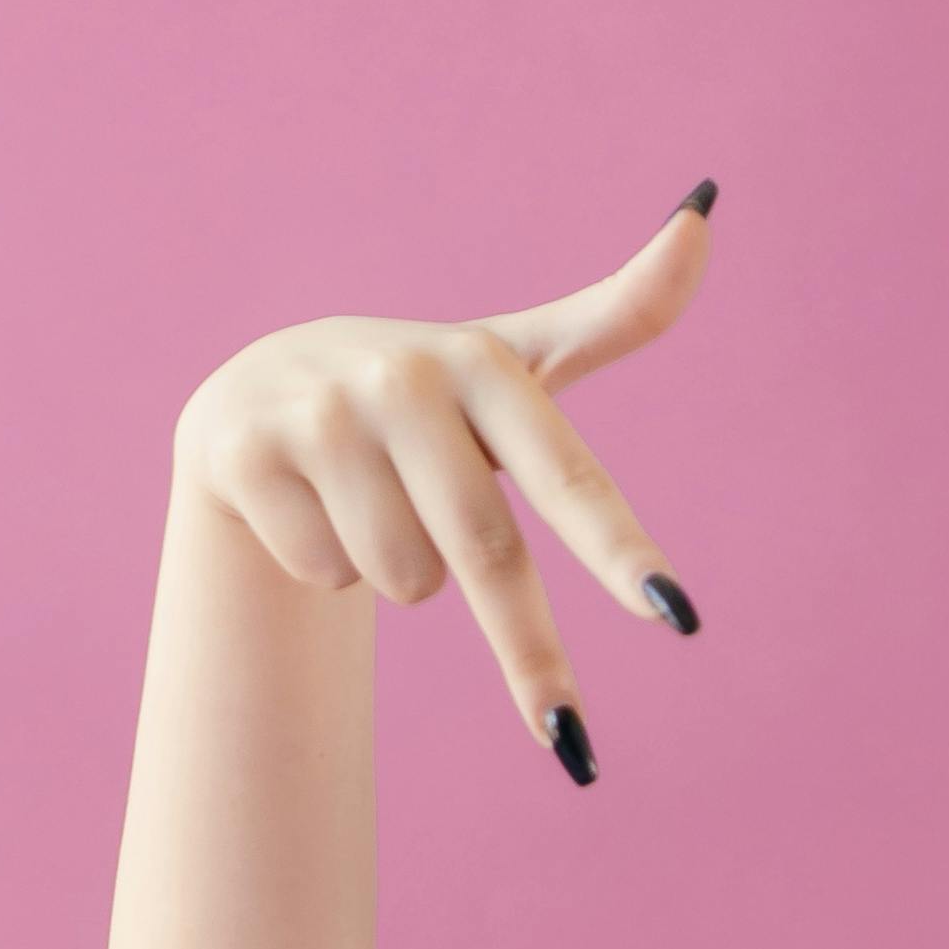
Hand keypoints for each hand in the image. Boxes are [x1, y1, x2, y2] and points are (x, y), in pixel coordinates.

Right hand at [174, 194, 716, 769]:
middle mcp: (400, 375)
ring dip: (394, 576)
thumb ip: (614, 315)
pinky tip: (306, 507)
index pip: (567, 479)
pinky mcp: (244, 448)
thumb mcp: (511, 365)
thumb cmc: (419, 407)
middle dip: (530, 659)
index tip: (679, 618)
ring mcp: (318, 410)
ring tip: (369, 510)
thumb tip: (703, 211)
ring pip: (401, 579)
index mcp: (483, 363)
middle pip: (485, 556)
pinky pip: (324, 572)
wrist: (257, 399)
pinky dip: (323, 566)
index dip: (623, 551)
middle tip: (568, 738)